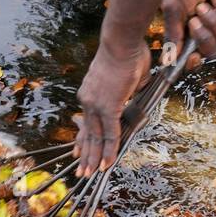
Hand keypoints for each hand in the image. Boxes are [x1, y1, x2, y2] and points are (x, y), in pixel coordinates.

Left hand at [74, 37, 150, 177]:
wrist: (122, 41)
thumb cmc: (128, 51)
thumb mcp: (128, 75)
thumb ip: (130, 87)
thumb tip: (138, 89)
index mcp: (89, 93)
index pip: (85, 122)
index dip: (82, 139)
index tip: (77, 152)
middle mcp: (88, 101)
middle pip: (87, 133)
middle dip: (84, 154)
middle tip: (80, 171)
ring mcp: (96, 105)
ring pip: (95, 137)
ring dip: (92, 158)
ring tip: (87, 175)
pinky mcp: (108, 107)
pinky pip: (109, 134)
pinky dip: (108, 151)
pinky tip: (106, 165)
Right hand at [161, 0, 215, 71]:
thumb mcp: (172, 7)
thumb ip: (172, 33)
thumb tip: (168, 60)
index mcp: (187, 32)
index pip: (192, 58)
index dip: (193, 63)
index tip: (191, 59)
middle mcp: (206, 30)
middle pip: (211, 52)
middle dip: (203, 38)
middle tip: (194, 20)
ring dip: (213, 21)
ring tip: (204, 4)